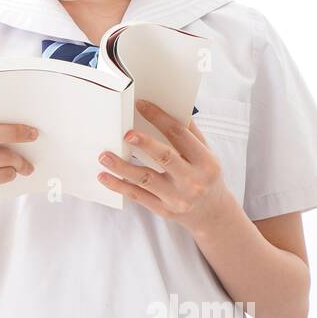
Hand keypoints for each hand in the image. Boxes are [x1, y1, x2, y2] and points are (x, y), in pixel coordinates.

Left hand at [96, 99, 236, 233]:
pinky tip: (104, 176)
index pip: (180, 135)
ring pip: (145, 179)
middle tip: (126, 134)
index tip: (141, 104)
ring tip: (104, 156)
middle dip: (145, 144)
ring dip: (122, 167)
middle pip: (165, 157)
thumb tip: (169, 107)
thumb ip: (190, 133)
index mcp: (205, 162)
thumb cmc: (205, 176)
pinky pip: (137, 196)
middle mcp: (192, 181)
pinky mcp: (162, 210)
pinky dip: (118, 186)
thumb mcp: (207, 154)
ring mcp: (177, 198)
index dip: (160, 118)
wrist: (212, 213)